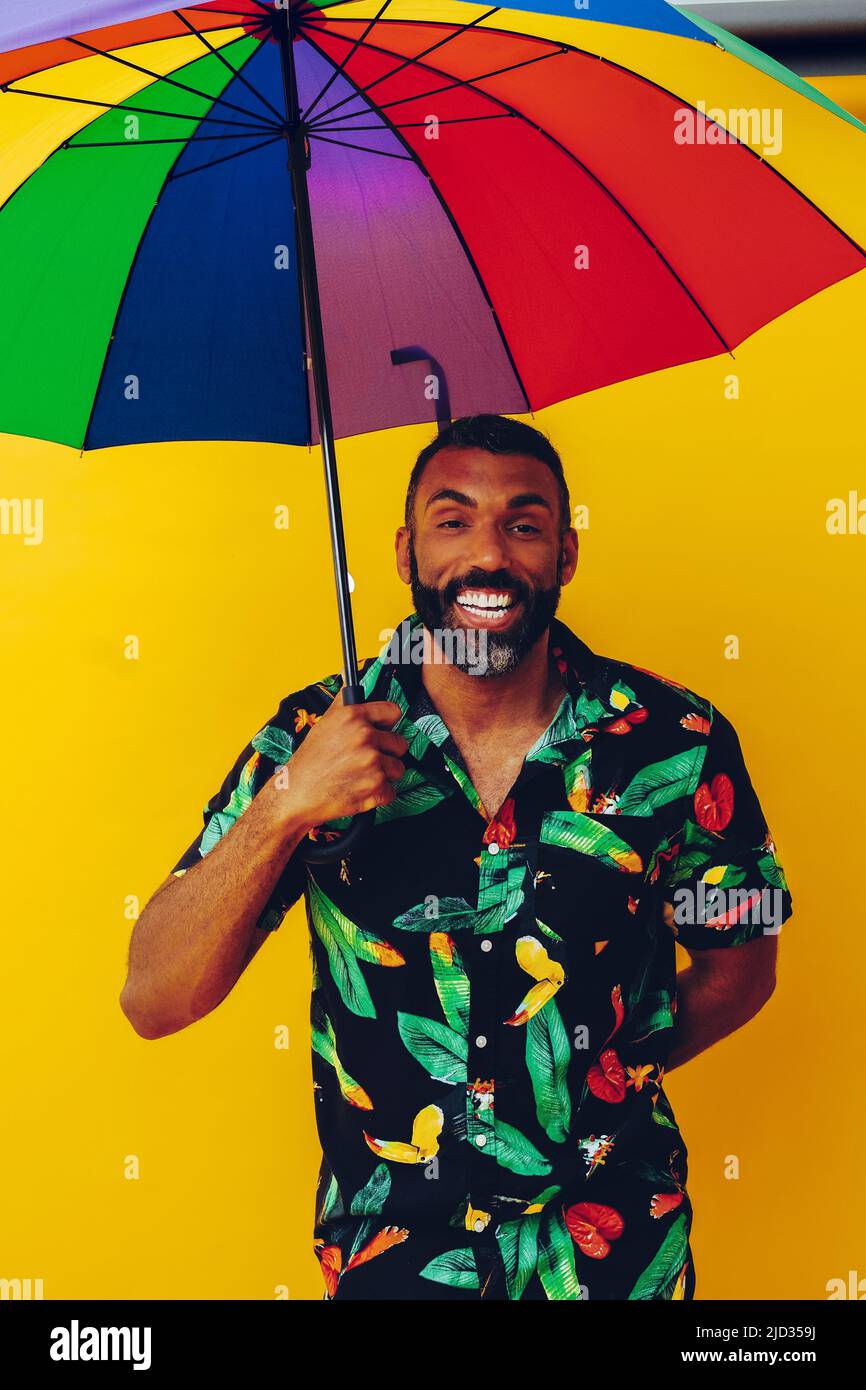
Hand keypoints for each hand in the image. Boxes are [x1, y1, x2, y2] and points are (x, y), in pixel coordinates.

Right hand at [270, 697, 407, 830]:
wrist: (297, 794)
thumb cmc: (309, 761)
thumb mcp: (325, 722)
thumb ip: (344, 700)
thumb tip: (346, 671)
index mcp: (353, 717)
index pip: (393, 712)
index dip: (387, 724)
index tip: (382, 731)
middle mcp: (365, 737)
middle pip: (400, 744)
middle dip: (386, 753)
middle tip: (366, 759)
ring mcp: (372, 763)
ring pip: (398, 768)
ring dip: (384, 775)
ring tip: (361, 776)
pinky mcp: (376, 788)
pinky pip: (391, 791)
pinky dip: (378, 795)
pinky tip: (360, 790)